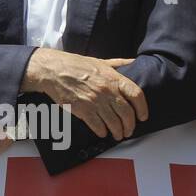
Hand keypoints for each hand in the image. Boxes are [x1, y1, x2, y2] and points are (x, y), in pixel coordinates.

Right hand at [22, 49, 147, 140]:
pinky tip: (102, 132)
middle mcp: (106, 90)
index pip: (136, 95)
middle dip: (130, 125)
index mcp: (113, 77)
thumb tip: (134, 62)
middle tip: (128, 131)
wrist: (52, 70)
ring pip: (114, 123)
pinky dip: (102, 132)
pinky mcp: (82, 110)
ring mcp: (95, 101)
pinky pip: (98, 126)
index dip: (143, 108)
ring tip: (117, 135)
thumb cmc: (75, 64)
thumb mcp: (100, 61)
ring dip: (118, 132)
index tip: (143, 116)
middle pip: (127, 113)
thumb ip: (118, 64)